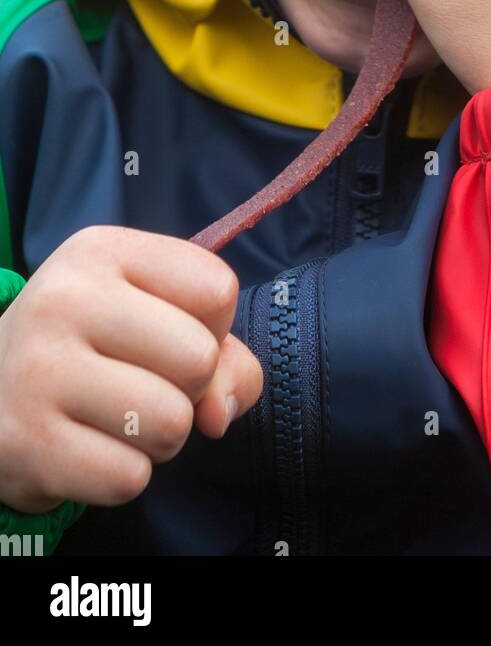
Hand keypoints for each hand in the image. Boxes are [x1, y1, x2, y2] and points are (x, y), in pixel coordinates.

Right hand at [0, 226, 262, 513]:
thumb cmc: (93, 348)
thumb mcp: (154, 317)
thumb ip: (225, 356)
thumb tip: (218, 415)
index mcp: (100, 251)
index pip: (217, 290)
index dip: (212, 327)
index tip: (165, 333)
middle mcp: (64, 300)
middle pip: (200, 359)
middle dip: (188, 388)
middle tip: (139, 382)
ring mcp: (39, 371)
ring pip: (171, 423)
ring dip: (158, 437)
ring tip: (116, 418)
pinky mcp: (27, 444)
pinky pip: (129, 477)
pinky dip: (122, 475)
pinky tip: (87, 449)